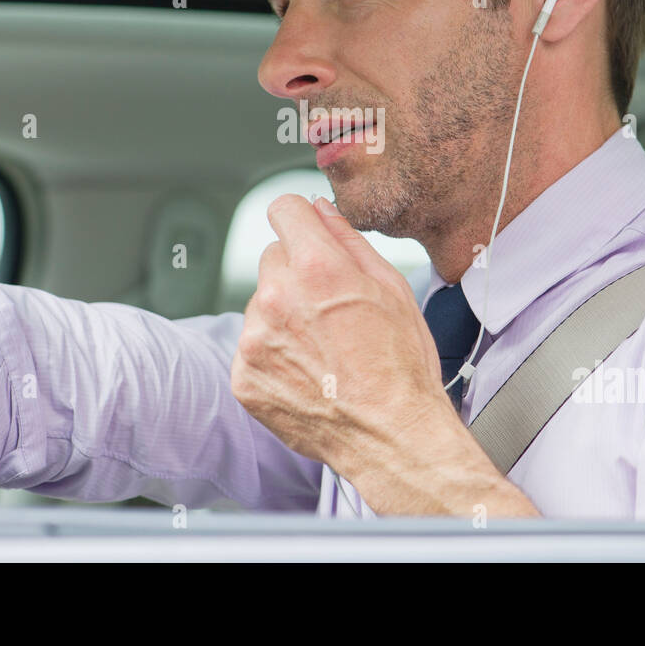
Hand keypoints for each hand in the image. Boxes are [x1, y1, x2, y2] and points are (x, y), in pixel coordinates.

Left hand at [230, 194, 454, 472]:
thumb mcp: (392, 288)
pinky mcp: (243, 375)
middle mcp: (277, 298)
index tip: (308, 234)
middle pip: (273, 257)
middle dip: (298, 272)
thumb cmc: (401, 366)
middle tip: (331, 309)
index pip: (283, 209)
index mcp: (317, 268)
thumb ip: (348, 240)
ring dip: (284, 315)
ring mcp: (254, 339)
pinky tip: (307, 372)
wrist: (390, 436)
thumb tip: (320, 210)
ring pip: (262, 303)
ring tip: (323, 348)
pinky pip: (252, 345)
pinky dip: (273, 354)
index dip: (301, 220)